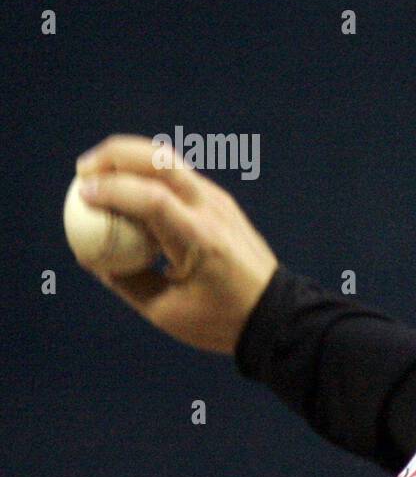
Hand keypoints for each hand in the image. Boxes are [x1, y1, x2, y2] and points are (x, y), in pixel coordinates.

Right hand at [73, 134, 278, 354]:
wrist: (274, 313)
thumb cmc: (220, 320)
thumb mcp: (165, 311)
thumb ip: (126, 281)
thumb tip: (91, 256)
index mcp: (200, 239)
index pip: (150, 198)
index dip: (111, 190)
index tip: (81, 194)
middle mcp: (212, 211)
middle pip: (161, 161)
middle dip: (116, 156)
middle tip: (84, 170)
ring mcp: (220, 202)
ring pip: (171, 162)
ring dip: (132, 158)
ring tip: (99, 172)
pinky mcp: (222, 202)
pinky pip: (180, 176)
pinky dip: (149, 172)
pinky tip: (127, 186)